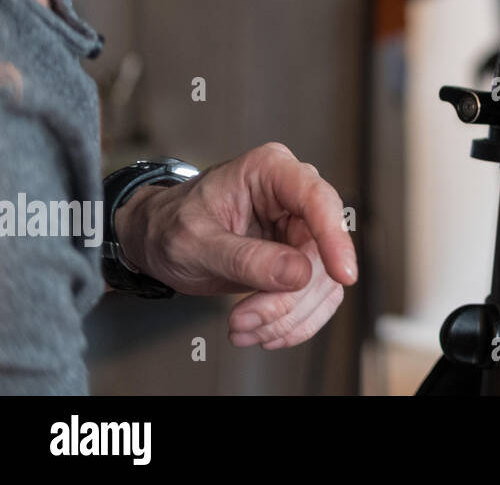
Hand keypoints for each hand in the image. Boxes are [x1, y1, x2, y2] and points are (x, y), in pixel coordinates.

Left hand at [113, 142, 357, 349]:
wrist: (155, 240)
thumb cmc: (169, 226)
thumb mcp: (194, 243)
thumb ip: (245, 258)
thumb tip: (299, 274)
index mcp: (270, 170)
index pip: (317, 199)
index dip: (335, 237)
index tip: (342, 275)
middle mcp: (294, 195)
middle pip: (320, 251)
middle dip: (287, 296)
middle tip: (242, 321)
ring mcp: (301, 228)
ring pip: (323, 280)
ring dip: (286, 315)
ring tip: (241, 329)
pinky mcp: (301, 258)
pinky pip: (317, 296)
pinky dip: (292, 322)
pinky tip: (261, 332)